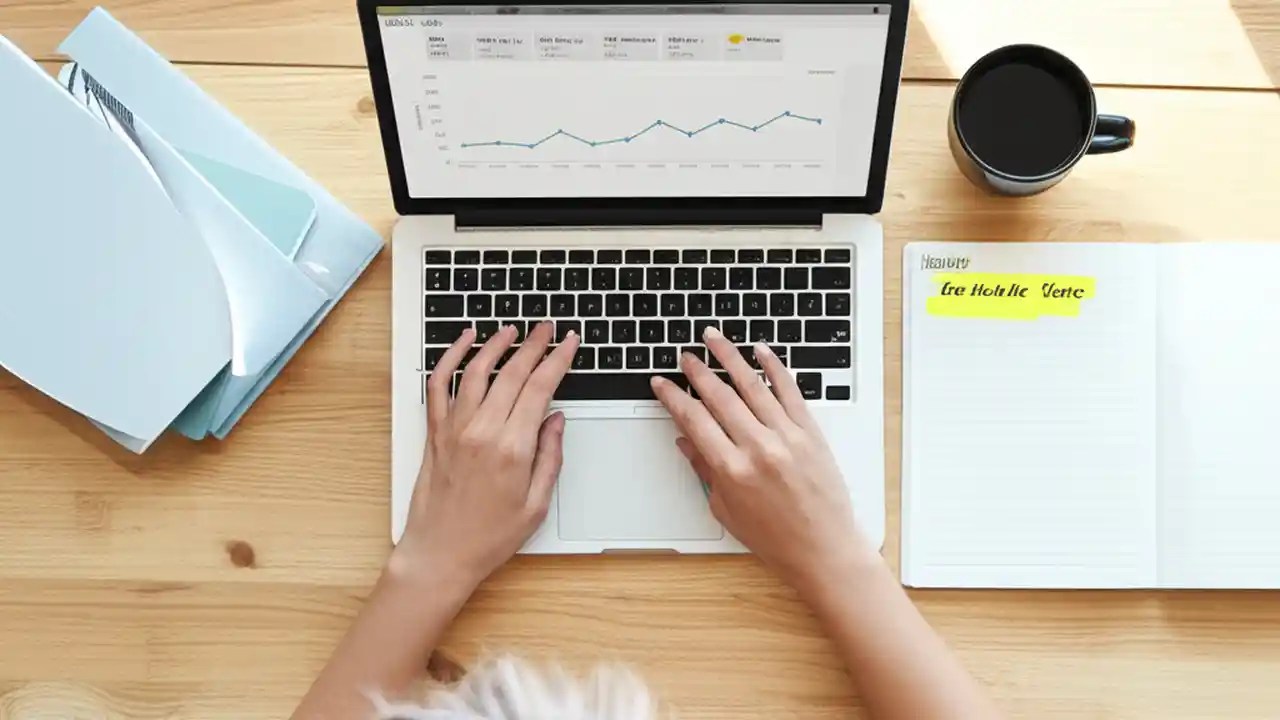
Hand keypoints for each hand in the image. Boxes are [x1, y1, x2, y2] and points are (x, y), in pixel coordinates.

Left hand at [394, 322, 577, 590]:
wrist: (440, 555)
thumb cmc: (488, 538)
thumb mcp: (536, 505)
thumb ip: (550, 457)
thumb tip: (556, 420)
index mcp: (512, 449)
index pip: (540, 388)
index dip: (558, 360)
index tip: (569, 342)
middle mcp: (481, 432)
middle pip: (512, 373)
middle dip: (534, 344)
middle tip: (548, 328)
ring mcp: (454, 429)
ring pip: (475, 370)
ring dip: (496, 345)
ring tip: (511, 330)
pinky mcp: (435, 433)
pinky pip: (438, 385)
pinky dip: (449, 358)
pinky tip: (463, 342)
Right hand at [651, 328, 878, 594]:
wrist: (824, 550)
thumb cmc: (776, 539)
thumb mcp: (726, 510)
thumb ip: (705, 471)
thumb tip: (686, 441)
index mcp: (732, 470)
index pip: (694, 420)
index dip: (673, 397)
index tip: (662, 383)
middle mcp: (758, 448)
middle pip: (719, 396)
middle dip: (697, 371)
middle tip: (685, 356)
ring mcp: (787, 437)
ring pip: (752, 385)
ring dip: (729, 357)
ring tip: (714, 338)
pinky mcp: (810, 433)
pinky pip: (790, 391)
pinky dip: (774, 368)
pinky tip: (761, 351)